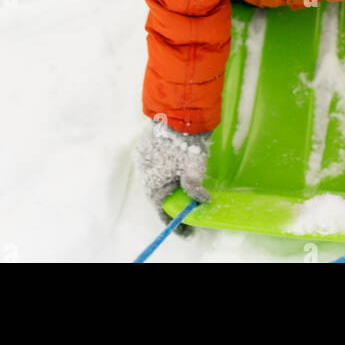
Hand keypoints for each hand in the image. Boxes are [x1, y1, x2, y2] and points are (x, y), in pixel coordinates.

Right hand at [132, 118, 211, 236]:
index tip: (186, 231)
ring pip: (156, 180)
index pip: (161, 210)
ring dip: (169, 186)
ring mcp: (142, 159)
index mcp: (151, 183)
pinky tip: (176, 173)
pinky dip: (164, 173)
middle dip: (173, 203)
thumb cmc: (186, 143)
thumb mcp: (194, 169)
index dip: (174, 222)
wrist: (178, 113)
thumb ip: (194, 188)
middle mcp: (142, 173)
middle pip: (159, 195)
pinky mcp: (145, 148)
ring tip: (184, 191)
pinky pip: (154, 167)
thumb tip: (202, 200)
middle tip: (189, 208)